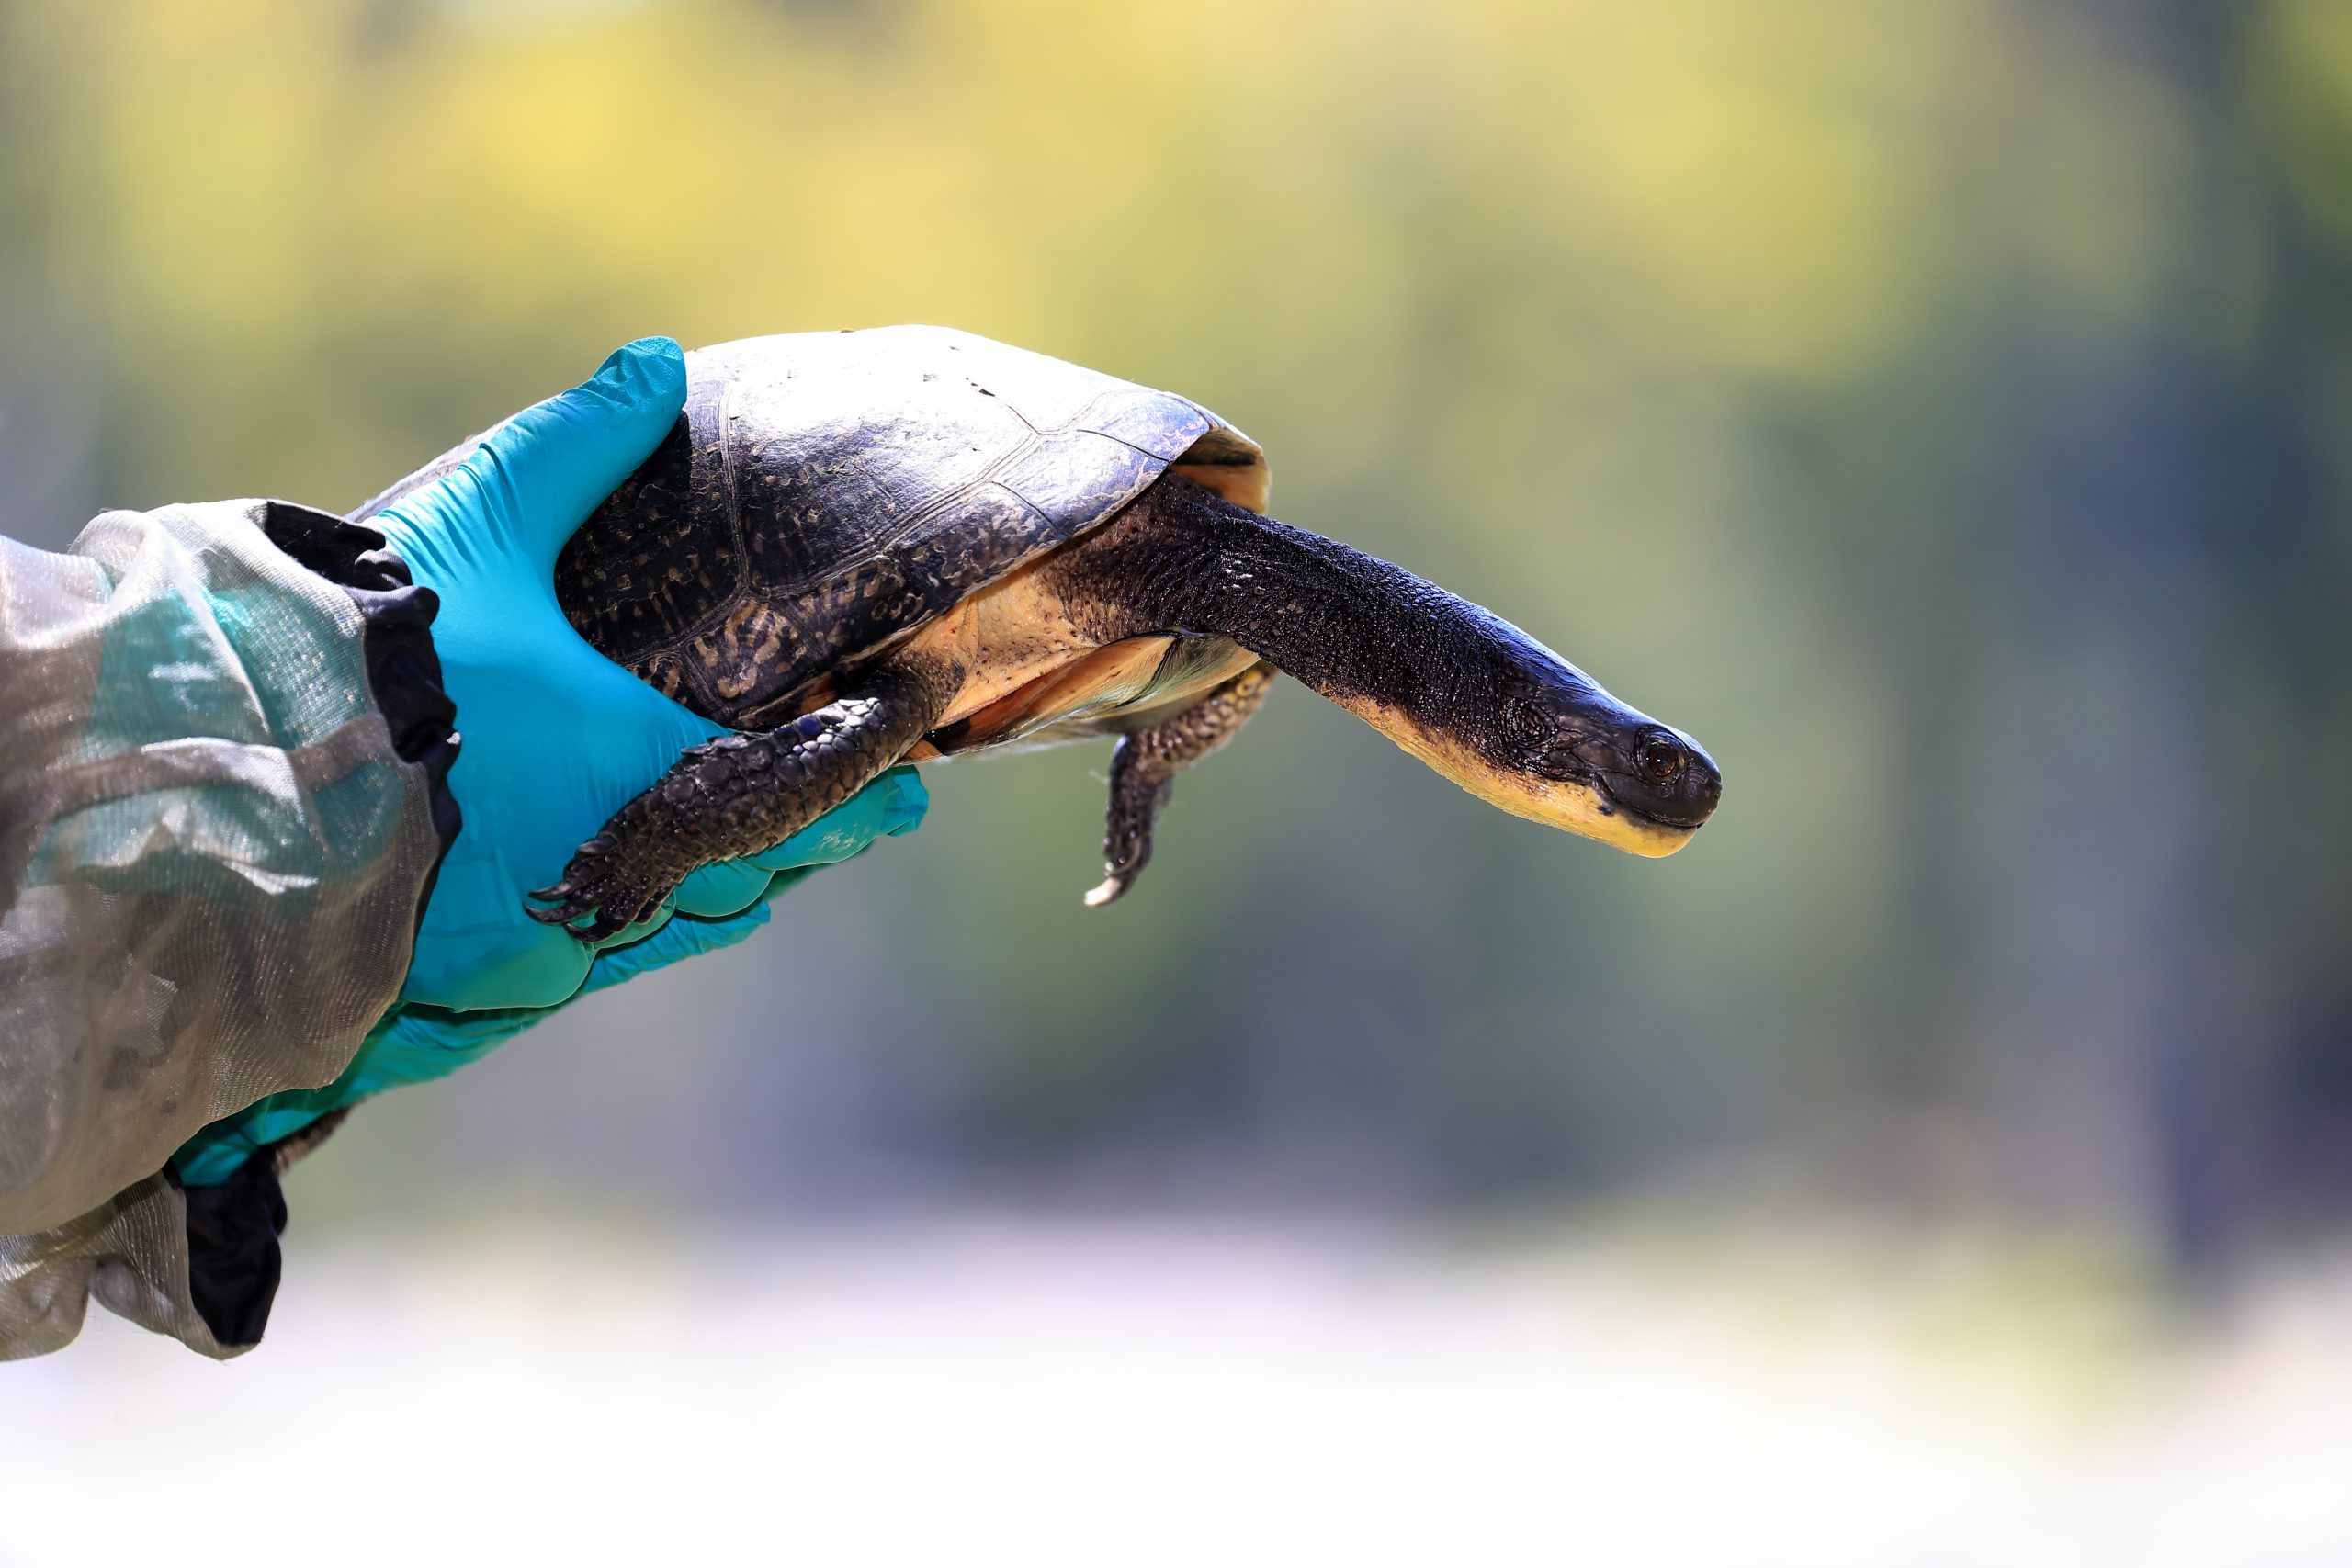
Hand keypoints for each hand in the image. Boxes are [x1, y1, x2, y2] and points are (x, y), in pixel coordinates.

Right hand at [370, 338, 925, 1011]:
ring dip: (731, 889)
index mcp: (635, 764)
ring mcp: (550, 938)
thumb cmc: (354, 648)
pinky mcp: (484, 982)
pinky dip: (642, 931)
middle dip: (808, 840)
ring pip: (678, 922)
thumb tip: (660, 358)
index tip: (911, 773)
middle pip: (748, 865)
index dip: (855, 778)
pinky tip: (657, 914)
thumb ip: (576, 447)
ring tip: (777, 868)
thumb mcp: (471, 525)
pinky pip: (597, 964)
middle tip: (868, 820)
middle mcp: (615, 865)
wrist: (220, 780)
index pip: (790, 782)